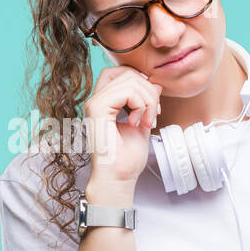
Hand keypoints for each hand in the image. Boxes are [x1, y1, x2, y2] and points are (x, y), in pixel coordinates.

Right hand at [82, 64, 162, 184]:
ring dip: (148, 100)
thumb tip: (155, 83)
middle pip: (127, 73)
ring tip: (147, 121)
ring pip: (129, 79)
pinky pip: (127, 91)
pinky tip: (137, 123)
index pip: (120, 73)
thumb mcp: (143, 122)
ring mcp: (94, 103)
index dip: (140, 81)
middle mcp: (96, 100)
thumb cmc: (127, 159)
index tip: (151, 106)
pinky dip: (141, 105)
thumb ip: (147, 102)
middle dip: (148, 90)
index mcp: (104, 103)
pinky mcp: (97, 109)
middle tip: (154, 115)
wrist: (119, 178)